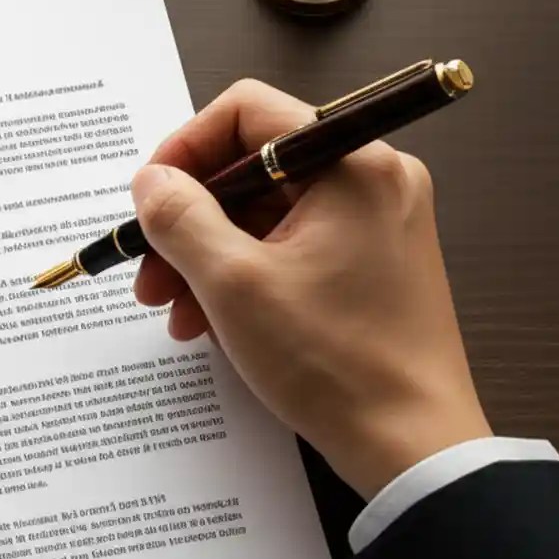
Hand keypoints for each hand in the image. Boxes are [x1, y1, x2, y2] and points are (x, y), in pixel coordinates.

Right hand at [131, 80, 492, 498]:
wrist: (410, 446)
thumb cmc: (337, 364)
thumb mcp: (233, 284)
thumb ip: (180, 219)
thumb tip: (151, 181)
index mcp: (353, 165)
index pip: (248, 112)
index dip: (185, 149)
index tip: (150, 197)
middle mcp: (372, 180)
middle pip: (252, 168)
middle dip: (188, 219)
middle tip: (148, 268)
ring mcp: (373, 223)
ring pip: (264, 213)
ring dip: (206, 254)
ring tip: (172, 308)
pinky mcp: (368, 263)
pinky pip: (288, 247)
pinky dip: (242, 274)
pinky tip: (208, 320)